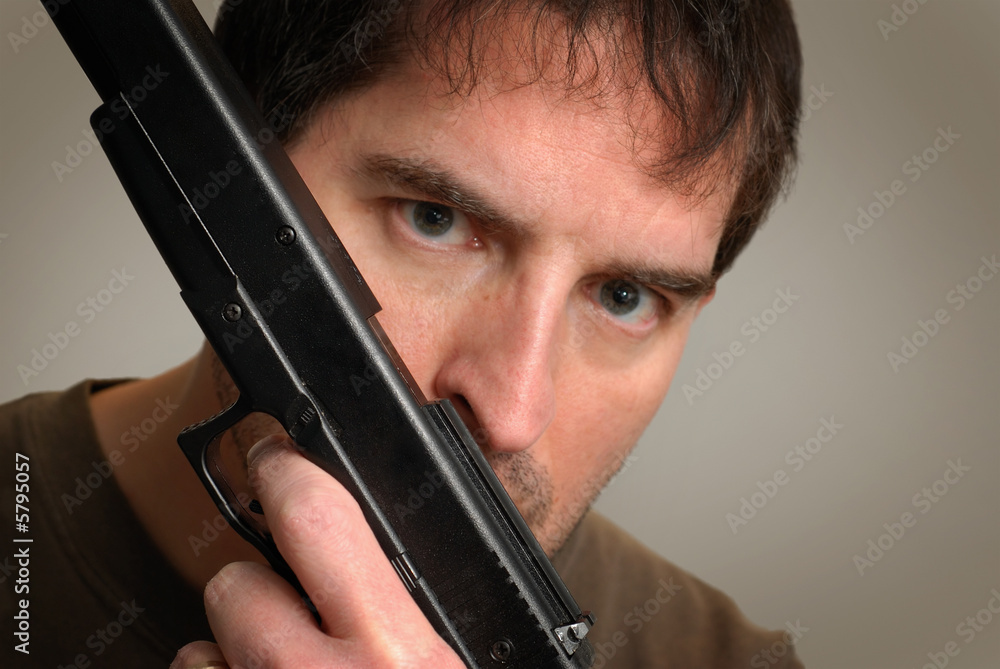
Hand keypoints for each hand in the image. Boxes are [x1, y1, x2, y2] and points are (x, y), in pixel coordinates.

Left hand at [171, 434, 463, 668]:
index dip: (284, 472)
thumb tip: (382, 547)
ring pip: (200, 649)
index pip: (316, 519)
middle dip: (252, 587)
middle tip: (285, 607)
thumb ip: (418, 612)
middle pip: (236, 586)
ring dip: (230, 651)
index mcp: (398, 653)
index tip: (273, 458)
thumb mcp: (448, 667)